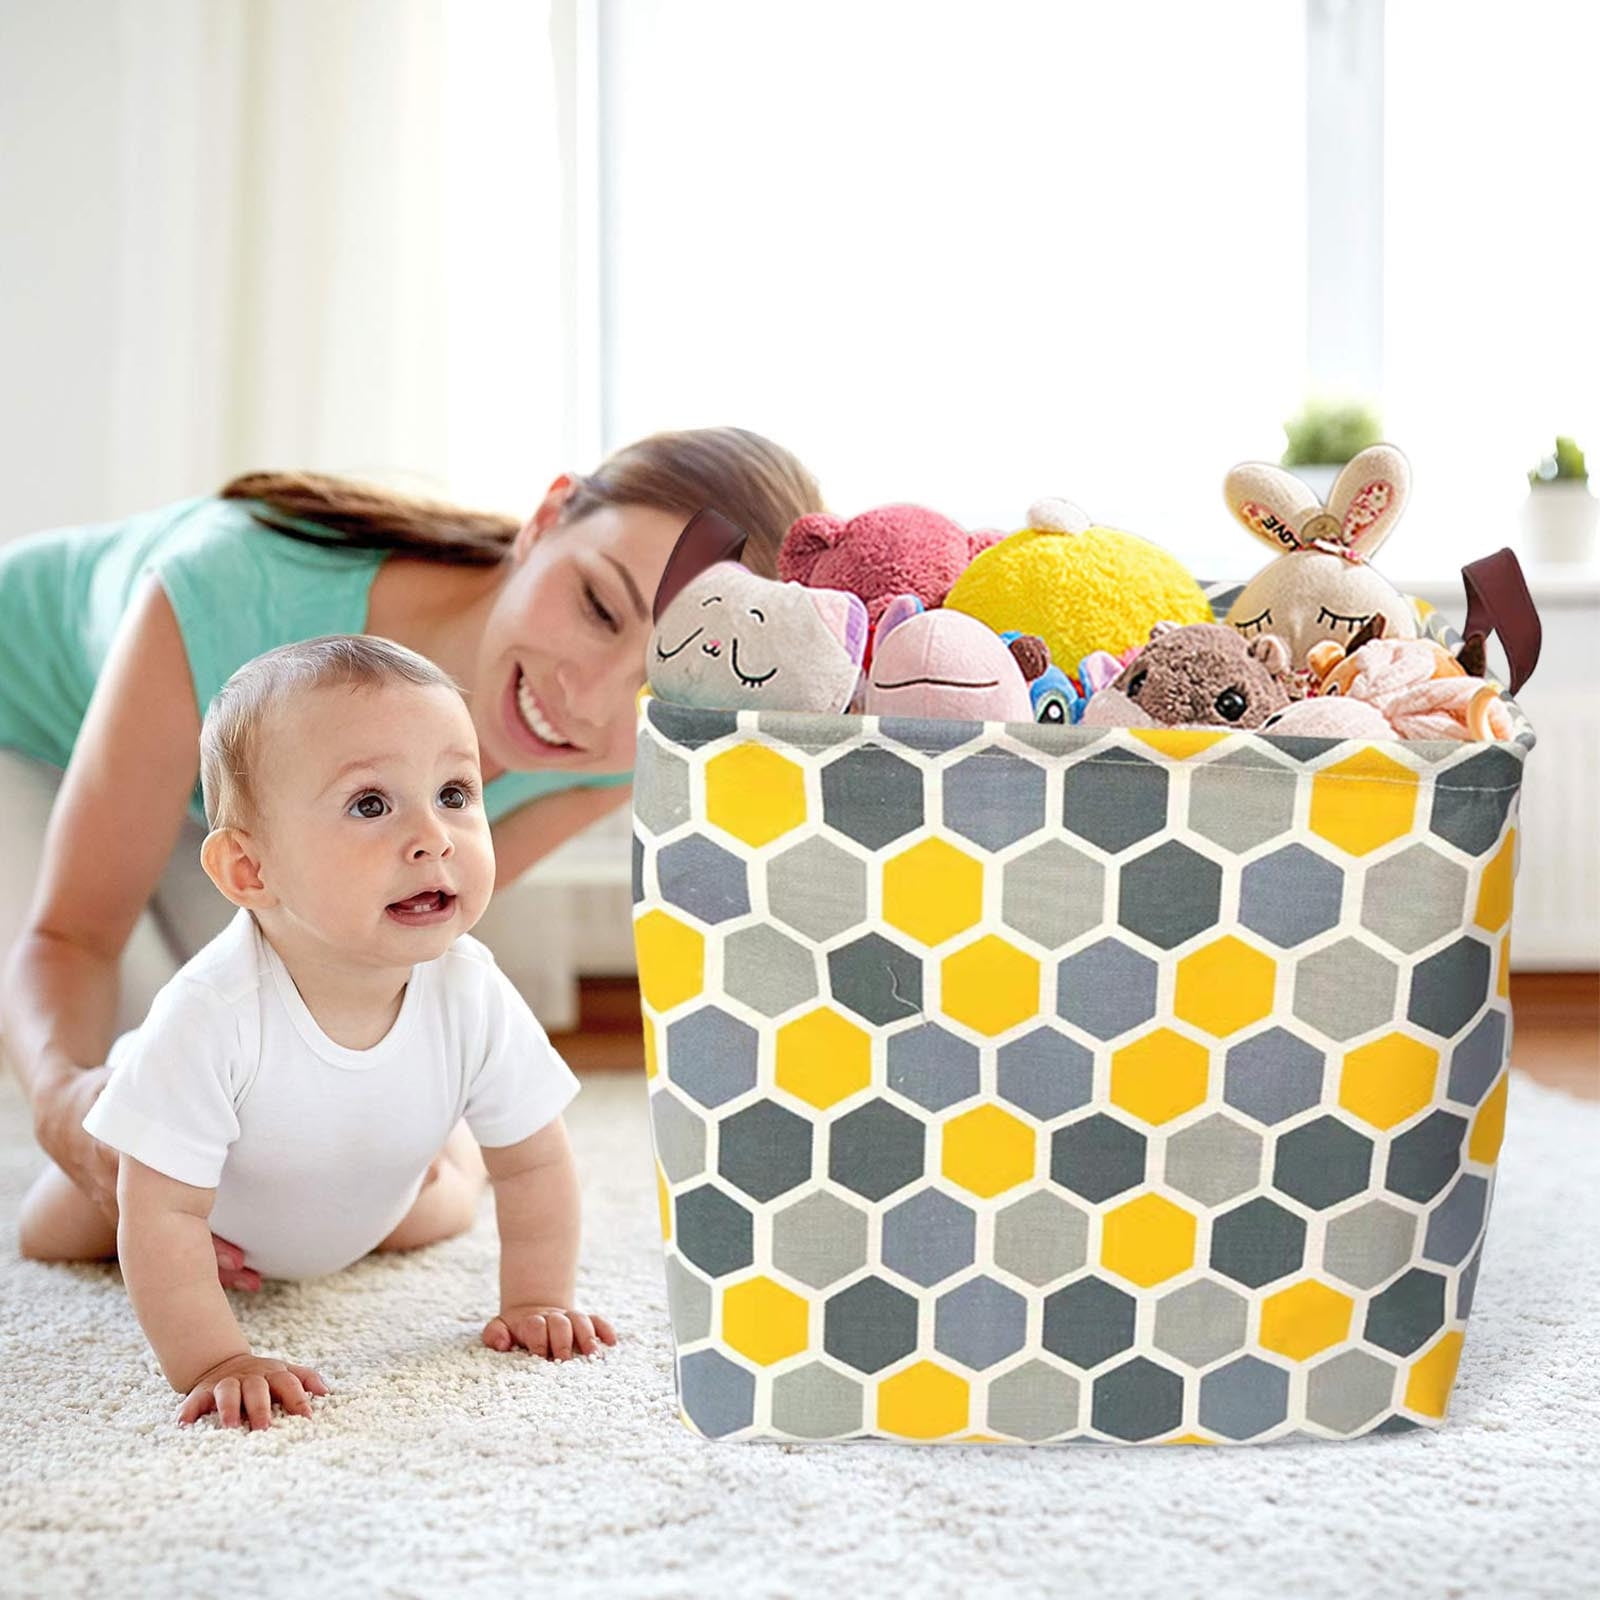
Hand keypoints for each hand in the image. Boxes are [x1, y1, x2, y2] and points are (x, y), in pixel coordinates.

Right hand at [36, 1066, 259, 1290]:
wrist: (60, 1114)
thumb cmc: (106, 1088)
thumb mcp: (125, 1078)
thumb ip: (159, 1077)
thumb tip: (195, 1047)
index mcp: (125, 1158)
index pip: (166, 1195)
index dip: (198, 1217)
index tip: (231, 1239)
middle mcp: (123, 1190)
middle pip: (169, 1231)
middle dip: (207, 1253)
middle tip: (247, 1271)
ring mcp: (124, 1206)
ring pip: (168, 1242)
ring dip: (205, 1261)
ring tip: (249, 1279)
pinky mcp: (128, 1212)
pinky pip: (164, 1238)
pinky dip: (193, 1253)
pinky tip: (234, 1269)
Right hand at [178, 1353, 328, 1429]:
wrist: (224, 1363)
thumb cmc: (262, 1377)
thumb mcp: (283, 1372)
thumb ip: (304, 1379)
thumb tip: (326, 1392)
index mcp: (273, 1373)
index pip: (289, 1383)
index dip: (298, 1399)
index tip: (307, 1418)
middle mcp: (249, 1377)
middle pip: (257, 1389)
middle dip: (261, 1408)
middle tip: (264, 1429)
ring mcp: (225, 1383)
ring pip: (227, 1392)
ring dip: (228, 1409)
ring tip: (230, 1427)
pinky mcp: (202, 1391)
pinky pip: (194, 1401)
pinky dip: (188, 1411)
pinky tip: (184, 1425)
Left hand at [482, 1304, 617, 1360]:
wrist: (533, 1309)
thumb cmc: (515, 1329)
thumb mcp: (499, 1328)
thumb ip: (495, 1334)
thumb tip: (504, 1344)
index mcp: (531, 1321)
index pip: (536, 1326)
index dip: (538, 1341)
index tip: (539, 1358)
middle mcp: (553, 1318)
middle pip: (560, 1323)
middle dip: (563, 1341)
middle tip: (565, 1360)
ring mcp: (570, 1318)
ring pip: (581, 1320)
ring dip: (587, 1336)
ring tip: (592, 1355)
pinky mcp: (585, 1321)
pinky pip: (598, 1320)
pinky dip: (605, 1329)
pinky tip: (611, 1342)